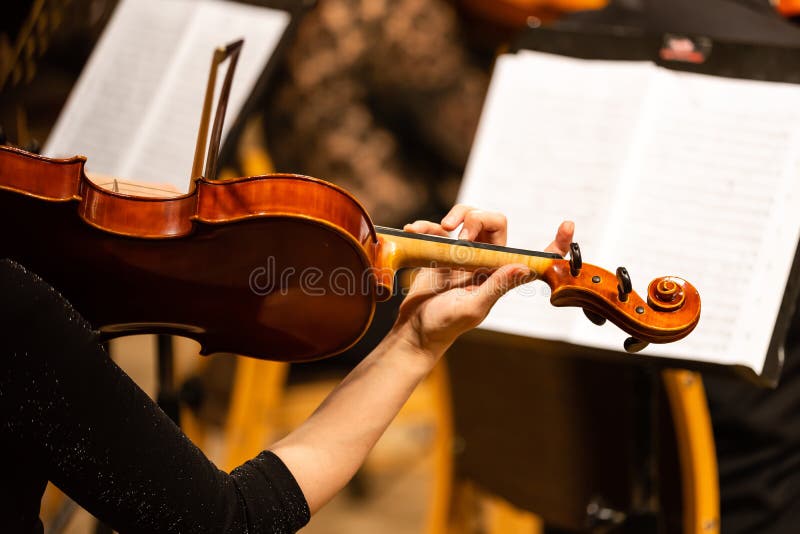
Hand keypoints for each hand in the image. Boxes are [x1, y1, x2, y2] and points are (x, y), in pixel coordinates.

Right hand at [391, 204, 574, 363]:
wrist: (413, 329)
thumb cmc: (444, 325)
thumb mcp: (473, 307)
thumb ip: (496, 285)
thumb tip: (525, 266)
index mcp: (500, 276)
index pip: (535, 257)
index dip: (555, 243)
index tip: (569, 225)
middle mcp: (485, 262)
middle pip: (494, 221)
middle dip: (479, 218)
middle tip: (462, 234)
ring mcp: (463, 254)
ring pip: (470, 217)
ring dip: (457, 215)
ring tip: (440, 229)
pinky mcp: (441, 251)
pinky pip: (440, 228)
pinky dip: (428, 225)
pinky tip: (414, 230)